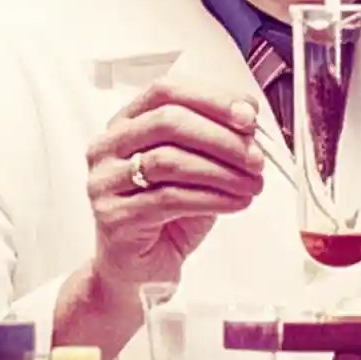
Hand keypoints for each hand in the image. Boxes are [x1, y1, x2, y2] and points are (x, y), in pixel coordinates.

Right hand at [85, 78, 264, 290]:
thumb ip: (213, 143)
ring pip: (169, 161)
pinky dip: (213, 198)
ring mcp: (105, 181)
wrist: (140, 268)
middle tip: (255, 158)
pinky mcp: (114, 216)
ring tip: (252, 184)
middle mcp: (107, 147)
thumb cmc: (167, 214)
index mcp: (125, 123)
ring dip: (221, 171)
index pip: (166, 91)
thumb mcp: (194, 169)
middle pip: (168, 122)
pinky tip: (236, 202)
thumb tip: (248, 124)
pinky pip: (170, 199)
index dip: (211, 99)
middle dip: (221, 138)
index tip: (248, 117)